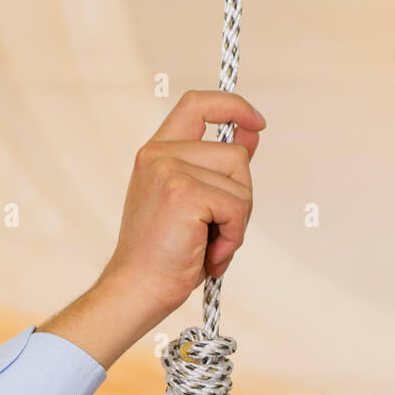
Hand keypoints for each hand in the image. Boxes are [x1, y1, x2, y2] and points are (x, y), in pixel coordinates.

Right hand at [97, 89, 265, 321]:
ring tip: (211, 246)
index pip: (198, 104)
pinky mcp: (184, 193)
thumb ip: (219, 168)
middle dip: (241, 197)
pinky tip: (211, 255)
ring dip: (238, 222)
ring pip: (241, 180)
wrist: (138, 290)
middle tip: (218, 233)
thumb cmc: (165, 257)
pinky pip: (237, 206)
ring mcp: (169, 170)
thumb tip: (253, 132)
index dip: (233, 106)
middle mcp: (159, 154)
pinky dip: (233, 237)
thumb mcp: (195, 204)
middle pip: (234, 154)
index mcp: (156, 153)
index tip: (256, 123)